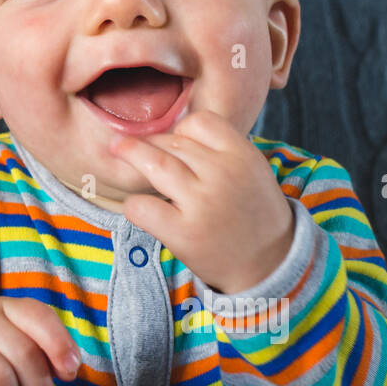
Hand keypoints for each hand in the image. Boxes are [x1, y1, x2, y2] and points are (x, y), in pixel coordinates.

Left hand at [108, 110, 293, 295]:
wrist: (270, 263)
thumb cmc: (252, 212)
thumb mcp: (252, 169)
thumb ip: (220, 147)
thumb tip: (171, 127)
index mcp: (243, 155)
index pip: (199, 122)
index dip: (181, 129)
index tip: (175, 143)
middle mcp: (223, 175)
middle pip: (172, 142)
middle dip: (149, 142)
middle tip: (129, 144)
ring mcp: (202, 203)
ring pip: (154, 164)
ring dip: (130, 154)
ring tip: (116, 149)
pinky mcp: (184, 233)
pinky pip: (141, 206)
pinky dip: (134, 205)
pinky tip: (140, 208)